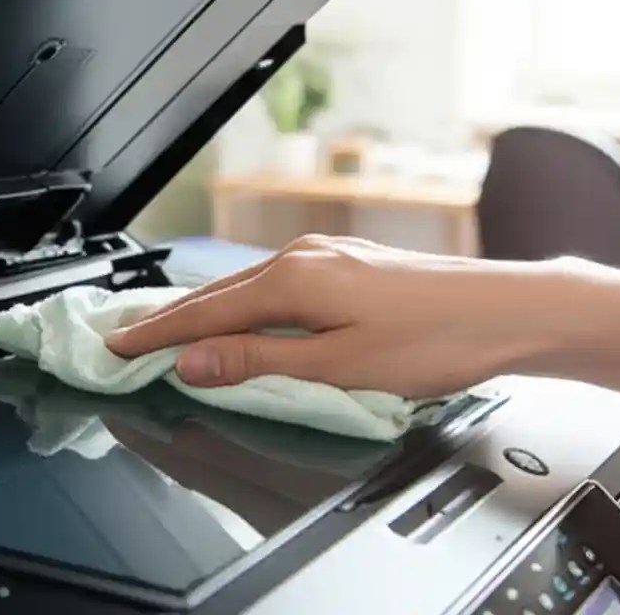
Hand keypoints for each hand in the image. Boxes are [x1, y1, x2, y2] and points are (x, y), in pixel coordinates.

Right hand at [105, 235, 577, 397]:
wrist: (505, 310)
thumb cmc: (434, 338)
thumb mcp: (337, 365)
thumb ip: (259, 361)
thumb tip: (194, 361)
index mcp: (293, 281)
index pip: (203, 313)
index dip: (155, 335)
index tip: (114, 347)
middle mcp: (304, 256)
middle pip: (217, 293)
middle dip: (167, 318)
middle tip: (122, 338)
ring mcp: (328, 254)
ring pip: (245, 285)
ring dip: (204, 310)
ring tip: (167, 328)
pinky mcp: (348, 263)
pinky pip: (275, 281)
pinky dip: (242, 302)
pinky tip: (240, 313)